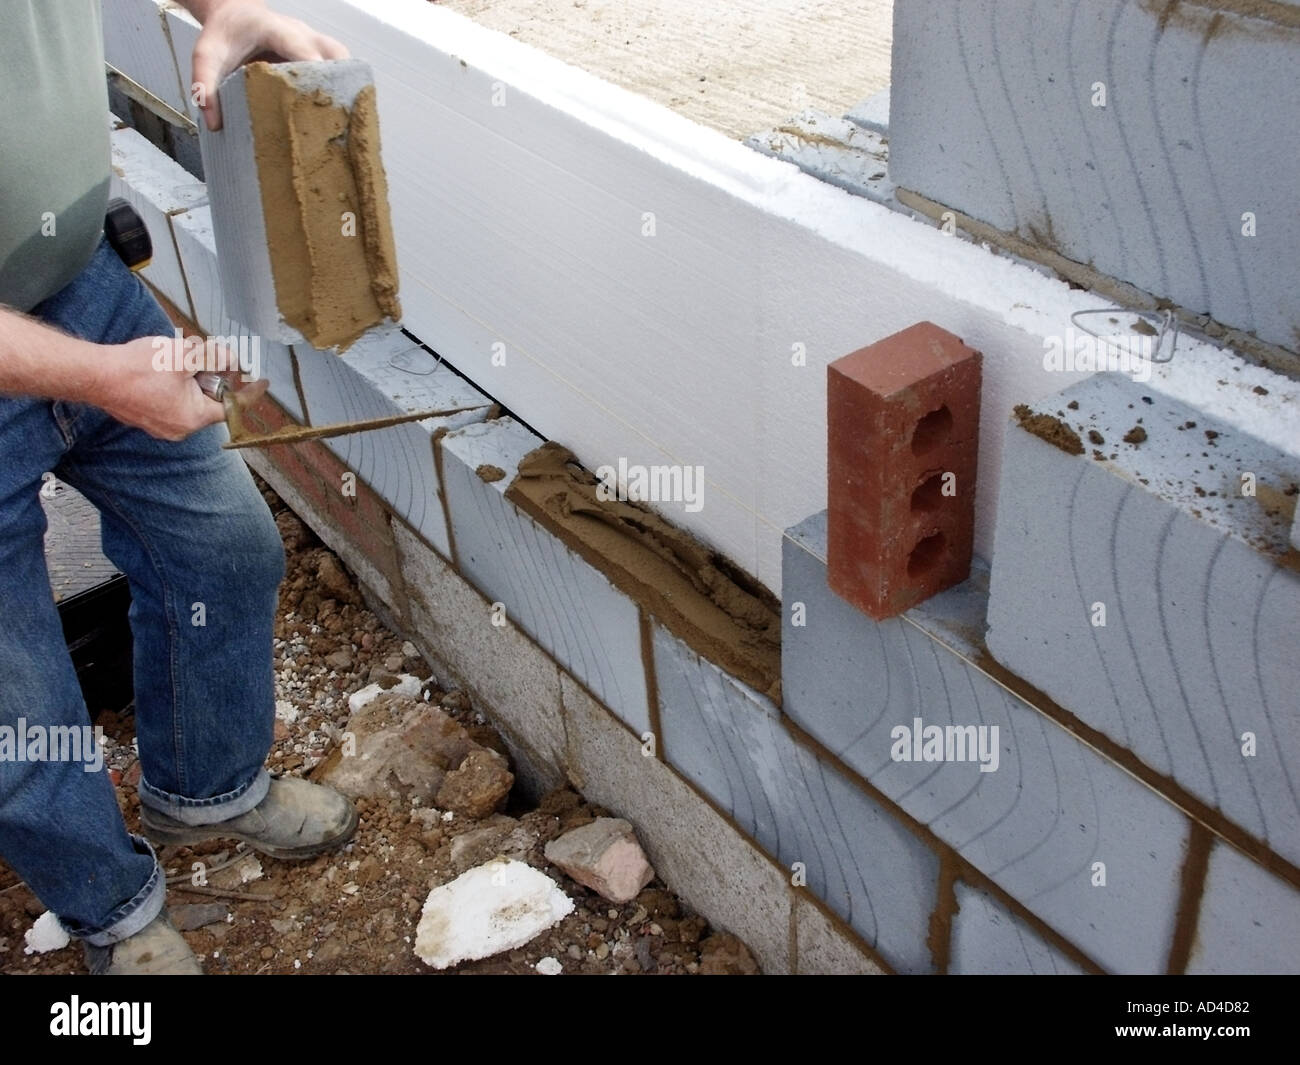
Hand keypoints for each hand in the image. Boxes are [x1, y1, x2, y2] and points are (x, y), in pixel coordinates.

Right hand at [95, 335, 227, 440]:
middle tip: (197, 362)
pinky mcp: (143, 418)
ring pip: (185, 402)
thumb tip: (230, 359)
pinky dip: (168, 388)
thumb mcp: (186, 355)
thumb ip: (214, 358)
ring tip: (172, 365)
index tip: (249, 380)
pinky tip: (156, 372)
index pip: (228, 408)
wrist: (96, 374)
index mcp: (193, 419)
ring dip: (185, 382)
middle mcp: (177, 429)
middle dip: (206, 381)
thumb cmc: (139, 368)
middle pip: (206, 404)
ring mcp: (158, 426)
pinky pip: (166, 403)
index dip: (239, 390)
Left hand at [190, 1, 349, 130]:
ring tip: (341, 118)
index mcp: (273, 28)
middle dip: (338, 84)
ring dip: (345, 87)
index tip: (320, 98)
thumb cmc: (224, 34)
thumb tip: (215, 122)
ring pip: (343, 60)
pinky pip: (340, 67)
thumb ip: (204, 84)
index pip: (302, 47)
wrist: (235, 15)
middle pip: (334, 53)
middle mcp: (301, 32)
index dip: (315, 71)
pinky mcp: (319, 52)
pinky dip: (343, 87)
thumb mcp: (205, 55)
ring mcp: (314, 41)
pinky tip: (337, 111)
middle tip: (335, 116)